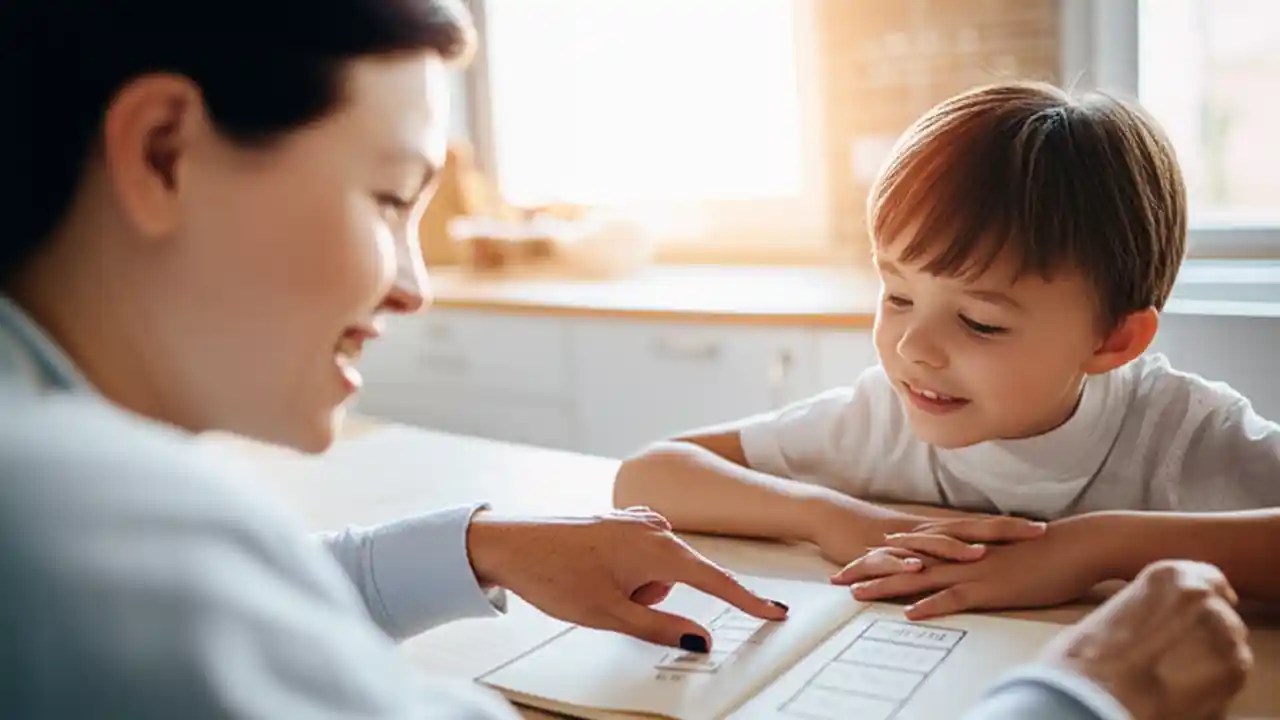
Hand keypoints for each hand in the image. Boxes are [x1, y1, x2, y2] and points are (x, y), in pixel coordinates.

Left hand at [467, 506, 788, 649]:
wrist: (509, 542)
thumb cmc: (554, 573)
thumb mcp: (610, 614)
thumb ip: (662, 627)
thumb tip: (700, 640)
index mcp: (658, 547)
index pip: (715, 580)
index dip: (746, 600)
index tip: (774, 613)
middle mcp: (654, 527)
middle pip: (678, 579)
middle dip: (650, 600)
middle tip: (607, 599)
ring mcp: (637, 521)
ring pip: (656, 572)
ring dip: (634, 588)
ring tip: (593, 583)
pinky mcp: (621, 523)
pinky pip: (640, 558)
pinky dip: (625, 573)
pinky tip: (593, 572)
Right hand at [806, 497, 1042, 566]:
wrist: (832, 516)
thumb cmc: (876, 533)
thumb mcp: (918, 542)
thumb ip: (946, 550)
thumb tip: (979, 558)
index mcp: (936, 529)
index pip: (980, 526)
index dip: (1012, 527)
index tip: (1046, 529)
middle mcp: (922, 531)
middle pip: (967, 529)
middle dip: (1001, 532)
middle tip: (1036, 532)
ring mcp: (898, 541)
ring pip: (930, 543)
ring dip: (954, 548)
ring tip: (980, 554)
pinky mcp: (872, 552)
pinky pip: (889, 558)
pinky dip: (903, 563)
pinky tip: (917, 569)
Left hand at [839, 514, 1104, 618]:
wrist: (1079, 544)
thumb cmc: (1048, 551)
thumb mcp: (1004, 554)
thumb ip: (981, 558)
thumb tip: (968, 564)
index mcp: (962, 547)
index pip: (912, 551)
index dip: (880, 557)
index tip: (853, 562)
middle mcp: (961, 556)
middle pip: (905, 562)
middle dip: (869, 569)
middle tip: (837, 576)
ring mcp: (974, 570)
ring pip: (921, 578)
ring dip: (887, 586)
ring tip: (856, 593)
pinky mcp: (992, 587)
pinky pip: (956, 597)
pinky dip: (931, 604)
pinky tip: (909, 612)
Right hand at [1042, 560, 1251, 719]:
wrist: (1093, 695)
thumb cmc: (1086, 657)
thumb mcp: (1108, 615)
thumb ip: (1144, 612)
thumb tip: (1148, 625)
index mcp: (1169, 575)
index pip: (1208, 578)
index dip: (1206, 599)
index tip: (1201, 615)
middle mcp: (1202, 595)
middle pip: (1220, 615)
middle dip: (1204, 633)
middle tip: (1176, 654)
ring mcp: (1223, 631)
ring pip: (1229, 646)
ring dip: (1211, 658)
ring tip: (1177, 676)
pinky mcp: (1234, 668)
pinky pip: (1231, 676)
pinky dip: (1215, 684)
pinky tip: (1184, 691)